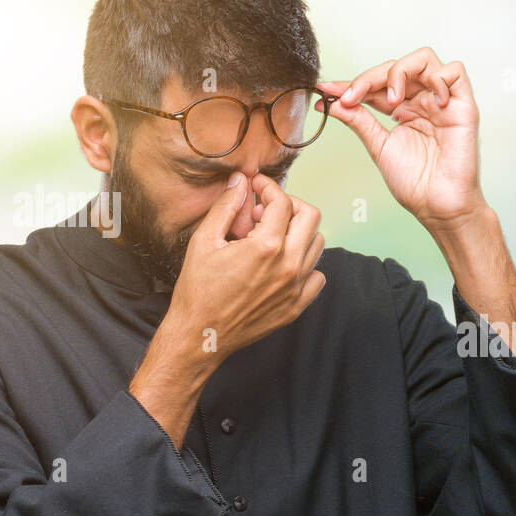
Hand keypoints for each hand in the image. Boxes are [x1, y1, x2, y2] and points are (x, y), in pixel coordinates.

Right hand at [129, 173, 324, 445]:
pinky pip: (317, 276)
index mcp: (266, 247)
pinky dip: (305, 264)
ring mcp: (296, 288)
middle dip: (289, 205)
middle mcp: (289, 266)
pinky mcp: (296, 306)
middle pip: (310, 217)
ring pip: (317, 245)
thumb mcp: (204, 240)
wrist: (201, 334)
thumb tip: (240, 181)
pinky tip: (281, 263)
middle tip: (267, 209)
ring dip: (298, 232)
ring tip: (272, 236)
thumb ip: (226, 206)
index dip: (269, 188)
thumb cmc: (198, 289)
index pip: (282, 202)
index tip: (257, 187)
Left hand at [316, 47, 486, 236]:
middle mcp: (423, 102)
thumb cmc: (415, 184)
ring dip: (401, 72)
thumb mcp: (378, 146)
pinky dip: (438, 78)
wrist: (437, 206)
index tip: (326, 90)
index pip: (377, 84)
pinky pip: (455, 72)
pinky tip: (429, 102)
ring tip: (391, 100)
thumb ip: (359, 120)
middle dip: (370, 78)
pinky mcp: (463, 106)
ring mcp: (442, 102)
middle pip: (397, 66)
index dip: (352, 83)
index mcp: (404, 110)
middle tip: (352, 97)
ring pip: (424, 59)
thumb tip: (331, 102)